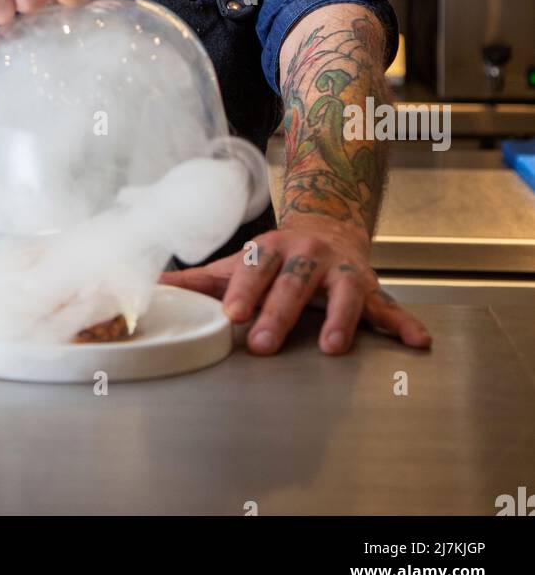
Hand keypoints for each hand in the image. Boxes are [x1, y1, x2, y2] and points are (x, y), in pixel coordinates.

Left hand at [159, 220, 432, 355]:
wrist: (328, 227)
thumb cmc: (276, 256)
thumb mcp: (240, 262)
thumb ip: (202, 281)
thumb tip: (156, 288)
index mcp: (272, 248)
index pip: (255, 266)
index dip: (244, 288)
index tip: (231, 314)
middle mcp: (309, 254)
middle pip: (295, 280)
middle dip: (280, 311)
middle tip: (265, 341)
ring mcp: (344, 270)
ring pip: (344, 290)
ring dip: (340, 317)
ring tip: (333, 346)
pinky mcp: (371, 289)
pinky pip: (390, 306)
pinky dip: (405, 323)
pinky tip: (417, 342)